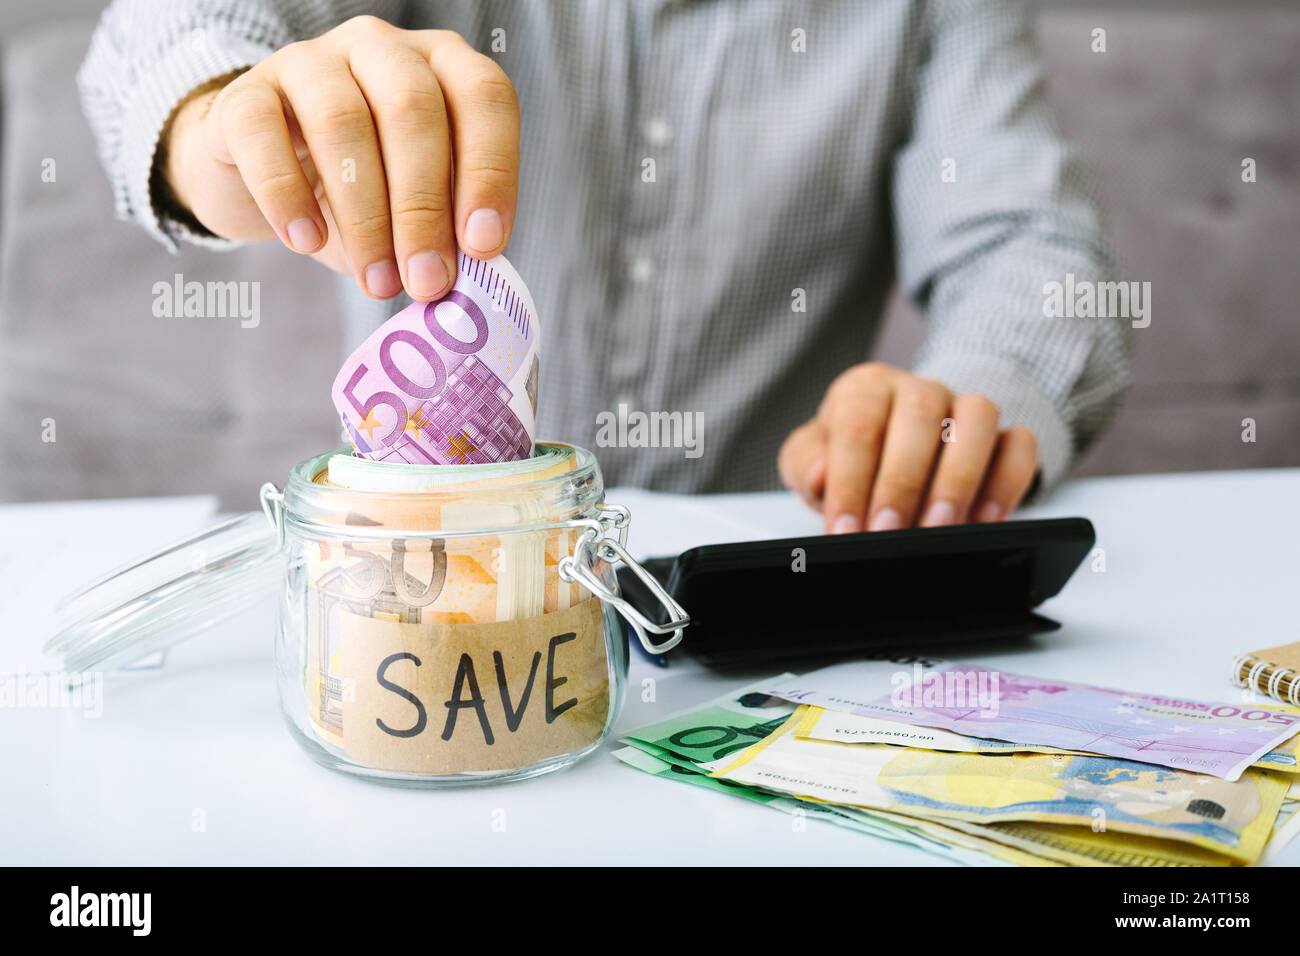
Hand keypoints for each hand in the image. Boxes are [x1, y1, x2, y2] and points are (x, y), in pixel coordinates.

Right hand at [162, 15, 519, 300]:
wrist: (266, 178)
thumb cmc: (364, 192)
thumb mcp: (417, 207)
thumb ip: (447, 228)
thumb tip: (467, 279)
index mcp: (442, 67)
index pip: (483, 97)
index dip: (490, 171)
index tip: (483, 246)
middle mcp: (382, 49)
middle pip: (413, 109)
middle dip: (424, 207)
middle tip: (426, 280)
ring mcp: (310, 61)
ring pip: (342, 120)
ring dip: (364, 215)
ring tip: (376, 281)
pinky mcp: (245, 93)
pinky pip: (262, 131)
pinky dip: (285, 193)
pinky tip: (306, 242)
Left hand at [778, 363, 1038, 533]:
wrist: (895, 454)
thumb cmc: (851, 459)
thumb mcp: (812, 460)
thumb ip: (806, 464)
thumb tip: (819, 474)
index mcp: (865, 389)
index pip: (858, 424)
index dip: (851, 480)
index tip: (846, 528)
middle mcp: (918, 390)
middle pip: (919, 416)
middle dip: (902, 481)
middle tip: (888, 532)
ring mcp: (965, 408)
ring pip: (977, 418)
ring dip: (958, 477)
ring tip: (938, 527)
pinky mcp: (1004, 436)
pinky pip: (1021, 444)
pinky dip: (1009, 481)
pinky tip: (986, 519)